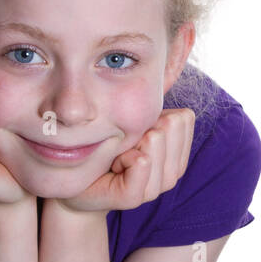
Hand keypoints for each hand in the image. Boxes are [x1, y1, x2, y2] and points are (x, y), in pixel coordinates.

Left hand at [55, 108, 194, 214]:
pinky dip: (125, 157)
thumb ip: (150, 104)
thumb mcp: (129, 122)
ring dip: (131, 143)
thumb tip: (166, 65)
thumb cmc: (101, 150)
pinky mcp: (133, 197)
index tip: (135, 129)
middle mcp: (171, 172)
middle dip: (142, 127)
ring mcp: (154, 187)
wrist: (75, 188)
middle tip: (122, 144)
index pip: (185, 118)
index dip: (157, 114)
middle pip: (170, 126)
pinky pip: (141, 163)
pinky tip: (114, 163)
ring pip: (155, 142)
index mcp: (175, 154)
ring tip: (116, 154)